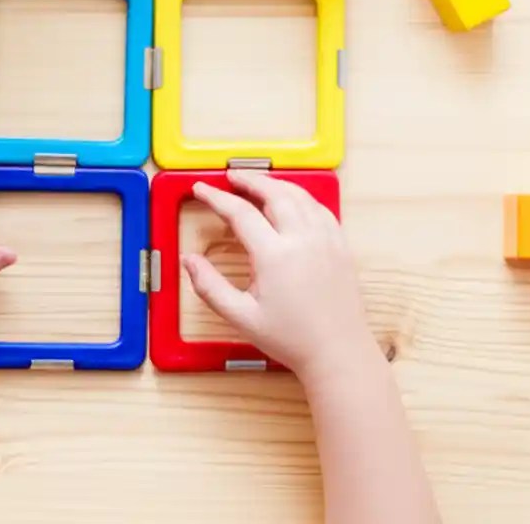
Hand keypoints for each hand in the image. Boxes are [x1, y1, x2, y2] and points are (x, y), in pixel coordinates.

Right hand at [182, 169, 378, 383]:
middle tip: (230, 176)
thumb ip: (209, 286)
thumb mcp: (241, 316)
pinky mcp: (341, 246)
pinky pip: (321, 209)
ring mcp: (326, 240)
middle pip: (274, 194)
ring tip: (258, 182)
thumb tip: (188, 260)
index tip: (201, 190)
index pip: (240, 213)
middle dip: (248, 180)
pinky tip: (293, 200)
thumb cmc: (291, 339)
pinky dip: (302, 197)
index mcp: (275, 256)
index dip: (216, 198)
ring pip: (300, 196)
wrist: (338, 353)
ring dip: (276, 184)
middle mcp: (303, 240)